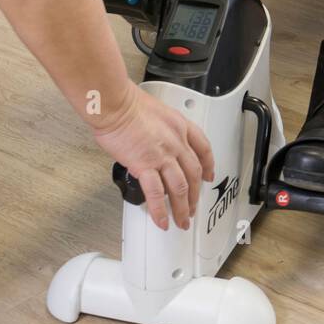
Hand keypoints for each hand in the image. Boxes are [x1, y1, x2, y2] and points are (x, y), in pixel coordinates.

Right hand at [91, 79, 214, 231]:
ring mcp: (163, 155)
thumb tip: (156, 143)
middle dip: (195, 195)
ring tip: (181, 220)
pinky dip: (160, 211)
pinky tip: (161, 220)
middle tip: (193, 207)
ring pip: (181, 188)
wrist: (115, 104)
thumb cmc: (127, 103)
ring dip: (182, 208)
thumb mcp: (156, 111)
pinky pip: (157, 194)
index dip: (209, 164)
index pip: (203, 148)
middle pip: (194, 173)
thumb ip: (161, 129)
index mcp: (180, 125)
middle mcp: (176, 141)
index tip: (208, 174)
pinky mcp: (145, 165)